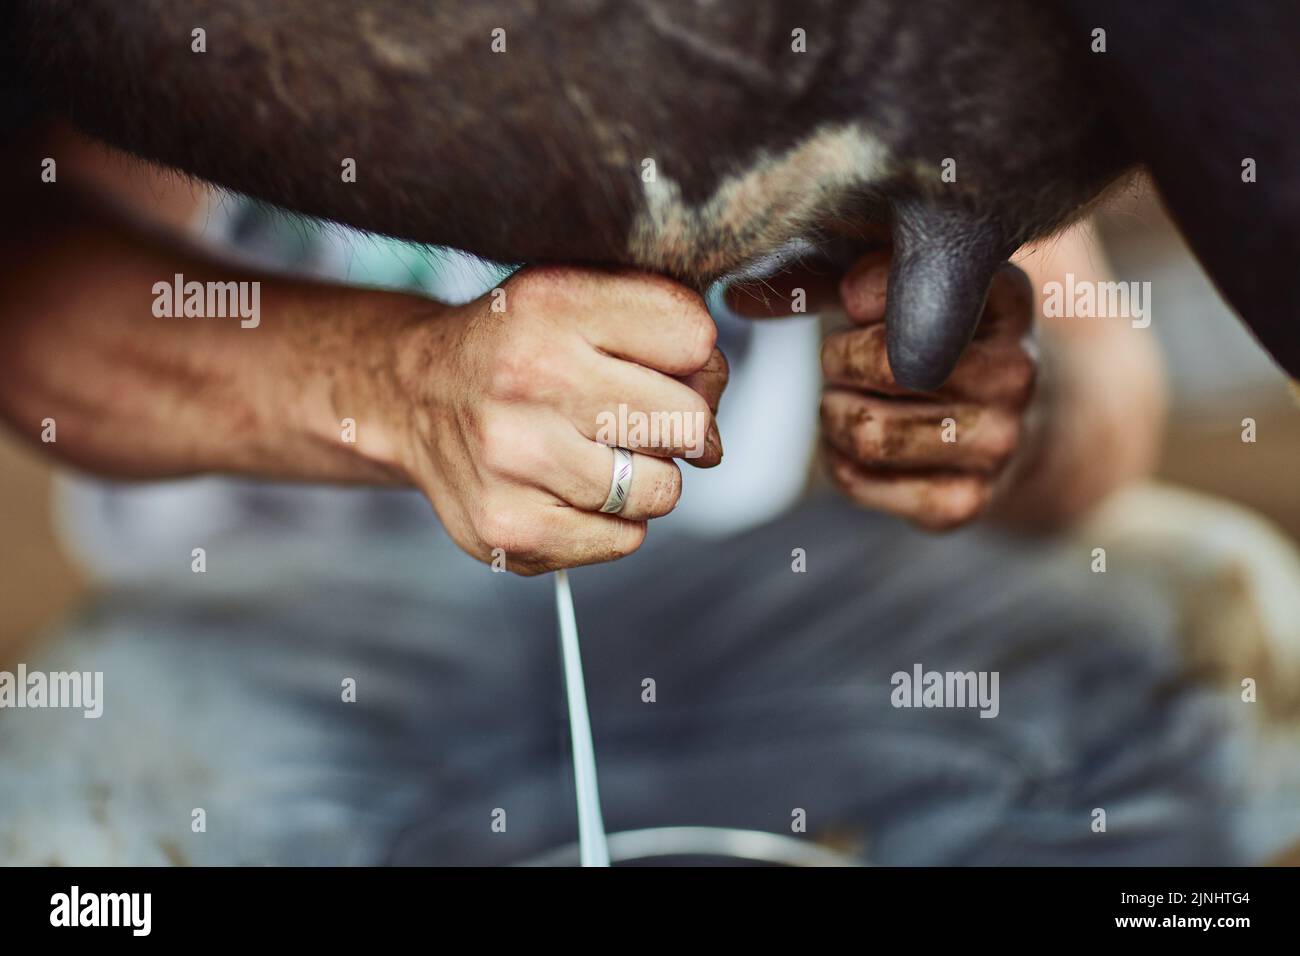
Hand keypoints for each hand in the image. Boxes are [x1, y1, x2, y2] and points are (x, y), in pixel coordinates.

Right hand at [391, 266, 726, 573]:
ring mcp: (515, 460)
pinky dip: (613, 521)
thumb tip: (717, 421)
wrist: (412, 395)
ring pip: (662, 490)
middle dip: (678, 426)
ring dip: (647, 477)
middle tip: (634, 417)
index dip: (694, 357)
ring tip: (597, 452)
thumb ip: (663, 324)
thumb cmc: (520, 345)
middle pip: (689, 423)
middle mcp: (529, 377)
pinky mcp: (509, 528)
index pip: (694, 337)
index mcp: (554, 303)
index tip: (661, 363)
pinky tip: (570, 488)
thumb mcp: (581, 294)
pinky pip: (624, 539)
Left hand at [820, 250, 1038, 529]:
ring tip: (845, 399)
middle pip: (886, 367)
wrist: (1010, 426)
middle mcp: (1017, 372)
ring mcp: (998, 444)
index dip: (863, 293)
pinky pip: (859, 480)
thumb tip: (734, 299)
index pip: (917, 288)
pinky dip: (836, 460)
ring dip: (832, 413)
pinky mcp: (964, 503)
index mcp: (1008, 300)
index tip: (852, 300)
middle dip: (838, 361)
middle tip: (840, 361)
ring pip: (867, 431)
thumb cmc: (934, 341)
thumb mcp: (902, 289)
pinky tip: (855, 443)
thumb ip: (829, 277)